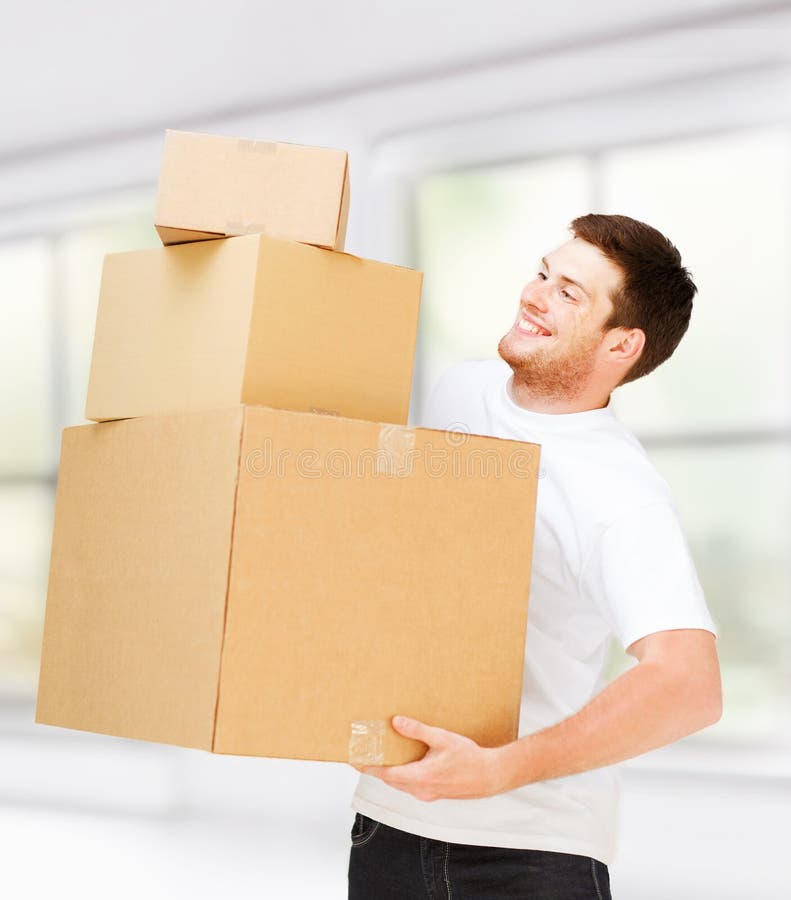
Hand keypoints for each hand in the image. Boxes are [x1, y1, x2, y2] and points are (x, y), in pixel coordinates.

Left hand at [355, 716, 506, 801]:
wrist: (490, 776)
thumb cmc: (469, 758)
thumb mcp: (442, 739)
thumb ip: (418, 731)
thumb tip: (397, 722)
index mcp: (420, 777)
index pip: (387, 774)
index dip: (369, 768)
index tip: (355, 761)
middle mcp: (421, 789)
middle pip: (391, 780)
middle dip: (376, 769)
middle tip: (364, 755)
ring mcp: (427, 794)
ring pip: (401, 784)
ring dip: (390, 772)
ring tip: (381, 757)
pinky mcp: (433, 793)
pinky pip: (411, 785)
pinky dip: (403, 776)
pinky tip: (405, 763)